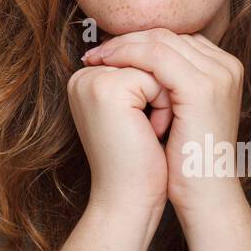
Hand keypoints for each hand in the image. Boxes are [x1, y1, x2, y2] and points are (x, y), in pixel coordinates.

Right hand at [67, 62, 169, 220]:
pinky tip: (153, 133)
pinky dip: (164, 106)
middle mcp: (84, 75)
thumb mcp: (137, 111)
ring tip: (152, 129)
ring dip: (165, 97)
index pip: (139, 55)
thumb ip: (140, 78)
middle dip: (161, 90)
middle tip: (152, 127)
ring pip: (153, 65)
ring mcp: (93, 80)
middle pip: (147, 56)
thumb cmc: (140, 161)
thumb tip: (166, 50)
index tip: (146, 123)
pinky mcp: (108, 89)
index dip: (157, 86)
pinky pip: (155, 79)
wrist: (130, 200)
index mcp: (87, 79)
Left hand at [82, 28, 245, 214]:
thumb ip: (166, 82)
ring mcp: (217, 74)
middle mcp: (226, 66)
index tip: (106, 51)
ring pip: (159, 40)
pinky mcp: (201, 87)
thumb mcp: (177, 111)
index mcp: (224, 68)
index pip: (174, 38)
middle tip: (94, 52)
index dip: (137, 41)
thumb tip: (129, 59)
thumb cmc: (184, 159)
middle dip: (126, 40)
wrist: (203, 195)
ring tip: (95, 60)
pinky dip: (126, 57)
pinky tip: (105, 67)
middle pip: (167, 34)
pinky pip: (155, 57)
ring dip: (121, 47)